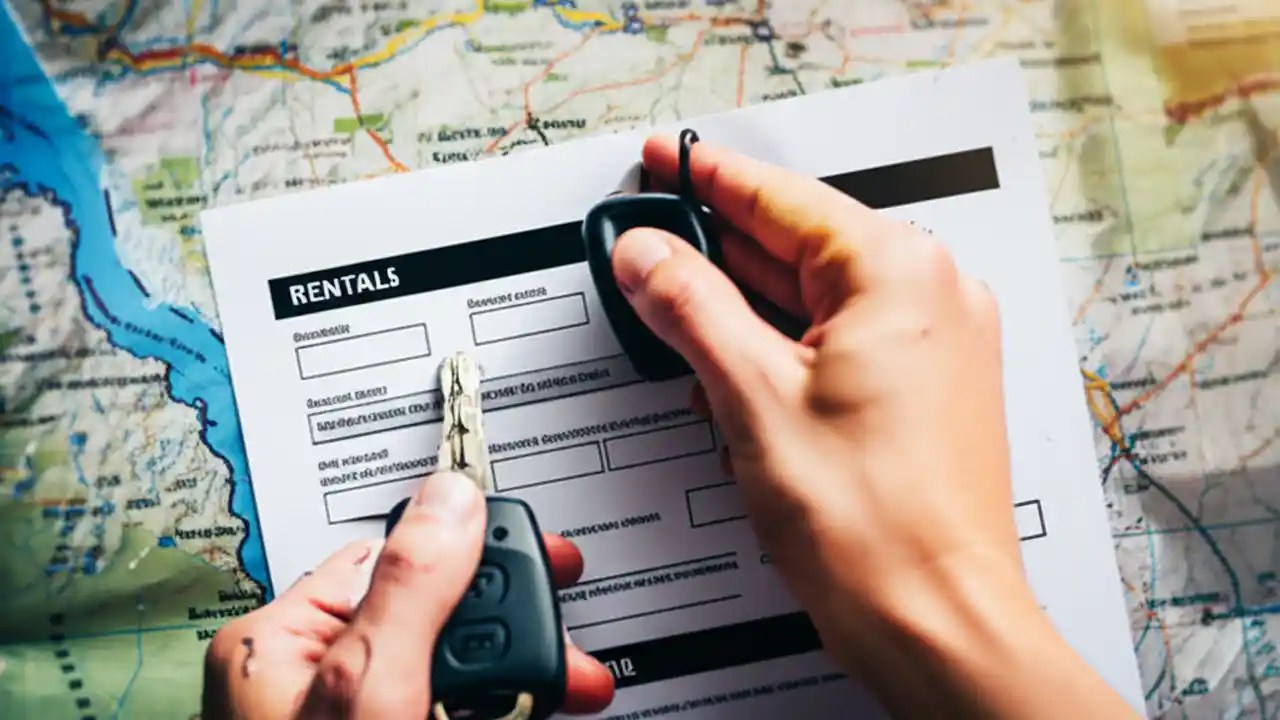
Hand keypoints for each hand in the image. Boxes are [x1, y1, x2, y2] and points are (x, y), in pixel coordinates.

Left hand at [201, 471, 614, 718]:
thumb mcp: (371, 688)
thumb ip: (414, 588)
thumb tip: (452, 495)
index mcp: (281, 646)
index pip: (392, 558)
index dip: (473, 551)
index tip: (535, 550)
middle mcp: (311, 683)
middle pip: (434, 615)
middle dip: (510, 628)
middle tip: (565, 646)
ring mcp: (356, 718)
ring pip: (453, 670)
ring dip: (521, 674)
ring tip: (573, 685)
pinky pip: (455, 706)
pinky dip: (505, 707)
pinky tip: (538, 708)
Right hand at [610, 135, 1135, 717]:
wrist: (935, 622)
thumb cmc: (876, 528)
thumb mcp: (751, 396)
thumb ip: (690, 307)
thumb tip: (649, 255)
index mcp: (900, 272)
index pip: (780, 196)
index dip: (706, 177)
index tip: (664, 160)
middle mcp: (933, 296)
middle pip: (798, 244)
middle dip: (718, 251)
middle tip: (651, 246)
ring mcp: (936, 344)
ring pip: (816, 298)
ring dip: (745, 309)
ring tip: (681, 322)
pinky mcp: (926, 388)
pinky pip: (840, 341)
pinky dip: (782, 349)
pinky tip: (734, 376)